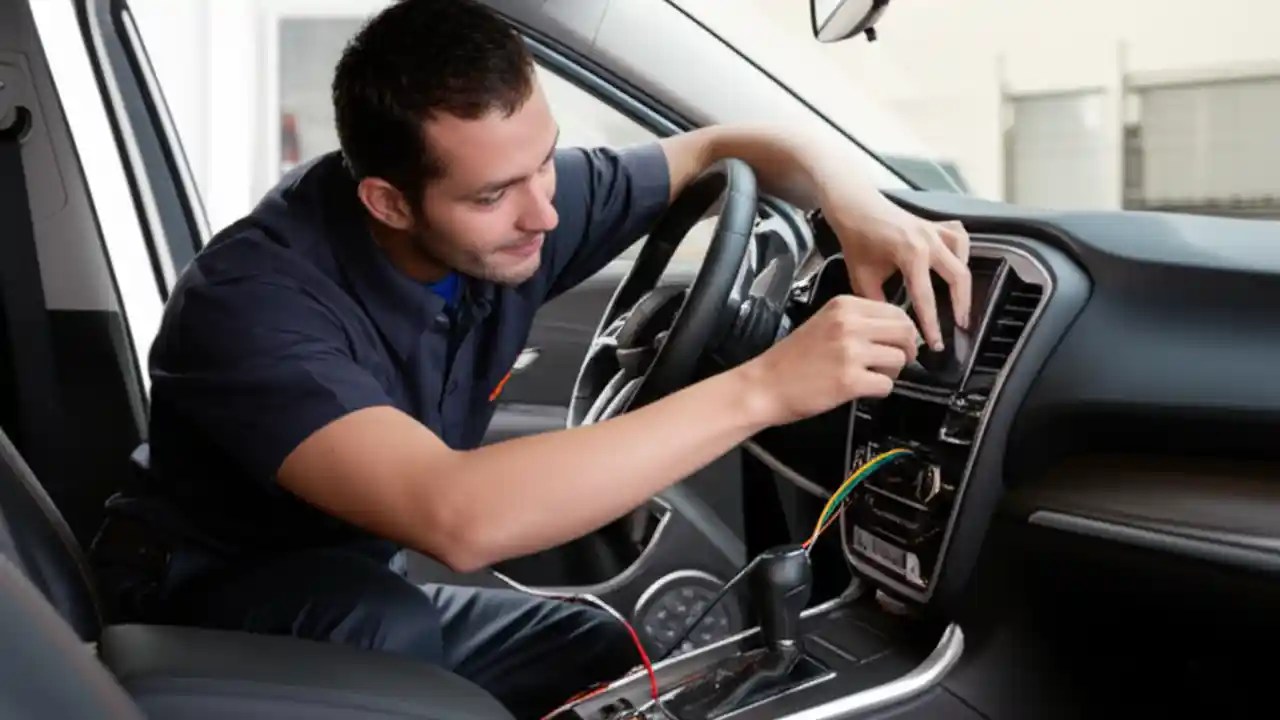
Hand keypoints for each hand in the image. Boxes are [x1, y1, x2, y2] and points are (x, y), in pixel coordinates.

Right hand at [743, 295, 917, 425]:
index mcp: (844, 305)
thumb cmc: (791, 360)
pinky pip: (887, 385)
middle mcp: (849, 323)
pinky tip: (860, 390)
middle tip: (892, 364)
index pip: (897, 311)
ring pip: (900, 359)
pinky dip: (879, 391)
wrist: (764, 385)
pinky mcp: (850, 380)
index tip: (895, 344)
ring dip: (891, 372)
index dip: (902, 332)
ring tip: (870, 377)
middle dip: (905, 350)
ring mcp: (850, 351)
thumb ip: (858, 322)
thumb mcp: (824, 323)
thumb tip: (895, 333)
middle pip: (905, 332)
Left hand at [825, 197, 971, 351]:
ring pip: (963, 257)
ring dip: (965, 282)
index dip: (932, 324)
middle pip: (958, 277)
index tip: (935, 343)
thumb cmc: (857, 239)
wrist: (854, 206)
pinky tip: (958, 265)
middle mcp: (929, 241)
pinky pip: (960, 237)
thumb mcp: (862, 277)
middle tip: (959, 327)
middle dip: (961, 306)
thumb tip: (892, 325)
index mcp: (910, 254)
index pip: (926, 297)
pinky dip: (963, 252)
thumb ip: (878, 303)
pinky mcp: (936, 225)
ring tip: (962, 303)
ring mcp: (935, 230)